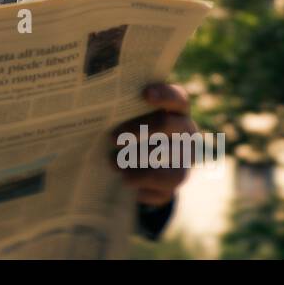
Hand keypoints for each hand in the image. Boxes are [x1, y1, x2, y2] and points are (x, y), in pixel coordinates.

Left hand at [112, 82, 196, 206]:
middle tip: (113, 137)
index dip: (165, 95)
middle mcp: (186, 135)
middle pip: (170, 125)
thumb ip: (123, 107)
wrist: (140, 164)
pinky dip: (143, 188)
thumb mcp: (130, 116)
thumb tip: (98, 102)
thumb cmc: (131, 130)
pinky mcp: (173, 185)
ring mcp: (184, 162)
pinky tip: (126, 182)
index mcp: (176, 112)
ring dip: (139, 164)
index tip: (145, 94)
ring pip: (170, 163)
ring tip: (115, 164)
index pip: (179, 99)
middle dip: (140, 130)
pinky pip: (163, 190)